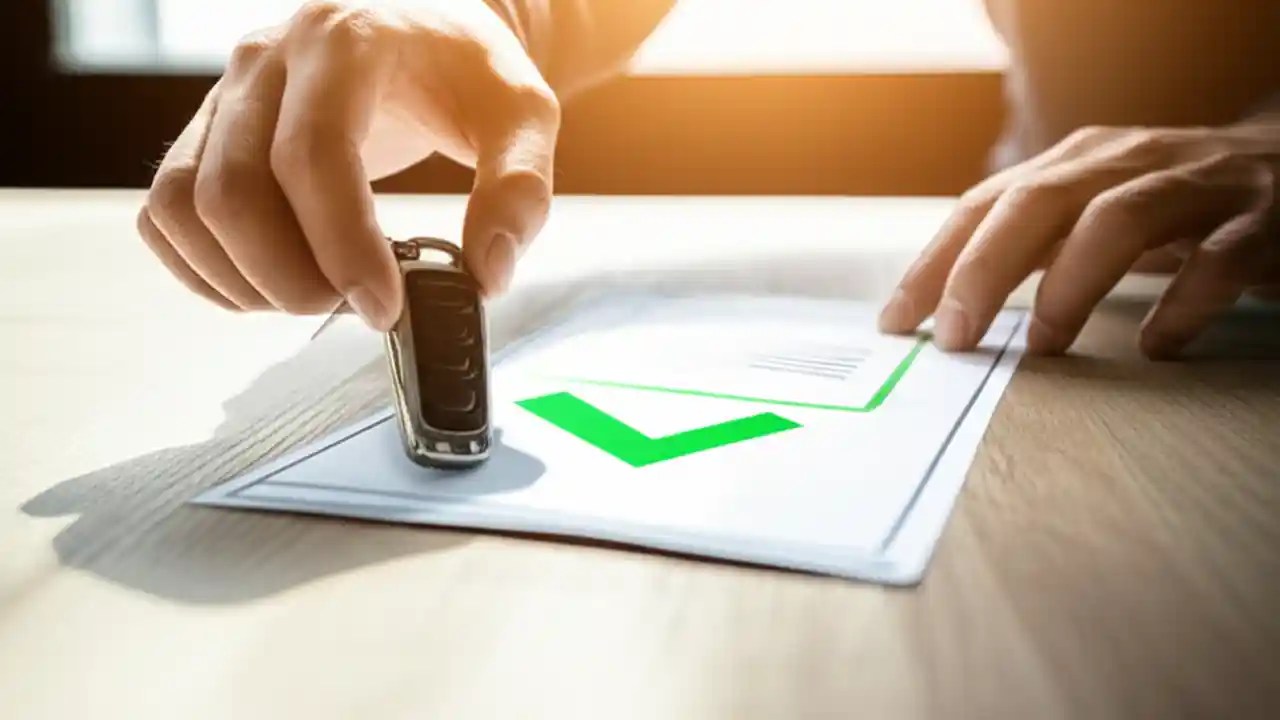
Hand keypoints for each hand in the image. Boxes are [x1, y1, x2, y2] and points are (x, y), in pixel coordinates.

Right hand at [138, 0, 560, 329]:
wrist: (421, 26)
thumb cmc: (466, 68)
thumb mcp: (522, 114)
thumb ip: (518, 190)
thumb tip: (488, 274)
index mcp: (345, 43)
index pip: (312, 153)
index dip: (342, 246)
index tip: (385, 306)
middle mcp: (267, 61)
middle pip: (233, 192)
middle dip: (292, 280)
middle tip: (360, 308)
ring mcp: (225, 95)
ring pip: (183, 207)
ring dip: (245, 281)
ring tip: (320, 296)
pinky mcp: (205, 132)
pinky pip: (166, 213)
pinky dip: (208, 270)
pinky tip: (273, 282)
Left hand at [878, 124, 1279, 357]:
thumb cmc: (1177, 206)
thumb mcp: (1094, 212)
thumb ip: (1033, 246)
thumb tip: (948, 306)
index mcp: (1078, 162)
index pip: (986, 205)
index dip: (935, 262)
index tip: (897, 322)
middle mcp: (1129, 161)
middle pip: (1037, 204)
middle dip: (983, 271)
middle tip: (953, 338)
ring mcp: (1198, 184)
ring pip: (1119, 220)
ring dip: (1069, 287)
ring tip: (1040, 347)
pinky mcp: (1263, 220)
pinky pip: (1219, 259)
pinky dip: (1183, 304)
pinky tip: (1156, 346)